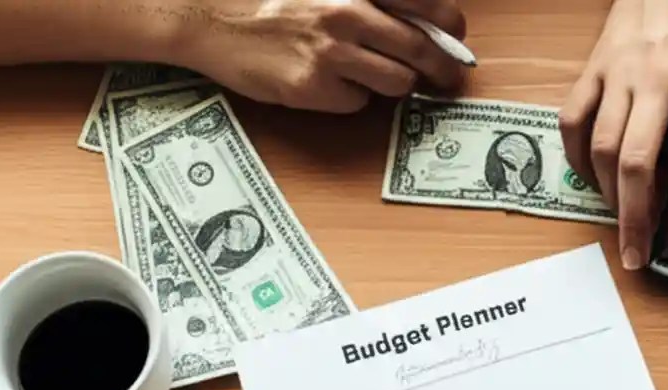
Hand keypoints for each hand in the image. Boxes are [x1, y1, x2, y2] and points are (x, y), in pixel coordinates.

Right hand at [166, 0, 466, 112]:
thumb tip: (428, 18)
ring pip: (399, 82)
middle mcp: (350, 11)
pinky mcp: (313, 86)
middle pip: (424, 49)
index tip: (456, 38)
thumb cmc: (273, 0)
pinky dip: (353, 97)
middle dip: (445, 69)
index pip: (432, 5)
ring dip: (396, 84)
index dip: (452, 27)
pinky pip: (358, 102)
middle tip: (448, 78)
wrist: (212, 18)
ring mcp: (332, 51)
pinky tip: (328, 81)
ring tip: (374, 75)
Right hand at [559, 0, 667, 269]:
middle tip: (637, 256)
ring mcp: (617, 75)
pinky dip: (575, 156)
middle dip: (636, 218)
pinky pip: (572, 120)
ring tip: (620, 225)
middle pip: (637, 163)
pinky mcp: (592, 69)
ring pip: (601, 148)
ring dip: (607, 196)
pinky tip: (590, 180)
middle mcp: (655, 81)